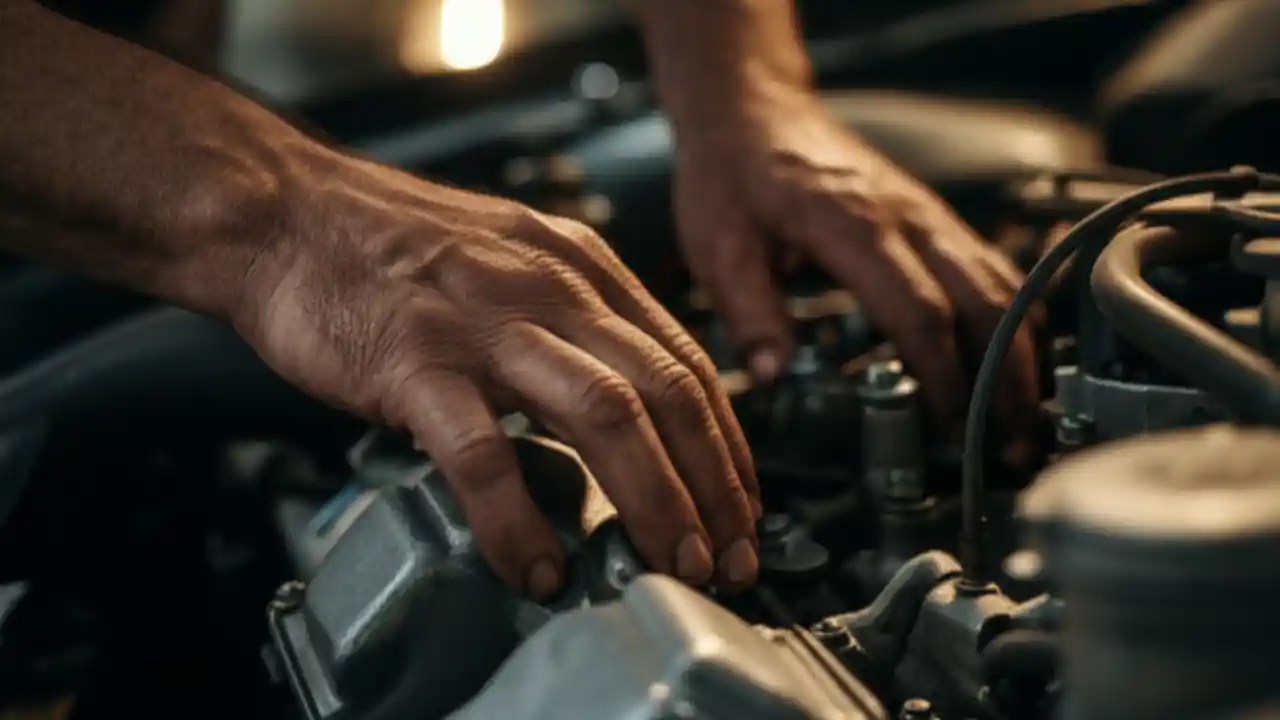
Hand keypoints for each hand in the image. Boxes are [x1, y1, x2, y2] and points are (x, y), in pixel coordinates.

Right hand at [233, 151, 760, 597]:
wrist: (287, 214)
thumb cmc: (397, 251)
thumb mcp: (517, 264)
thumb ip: (577, 327)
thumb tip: (634, 411)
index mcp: (582, 269)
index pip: (687, 364)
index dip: (726, 448)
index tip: (740, 509)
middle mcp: (549, 288)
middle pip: (666, 393)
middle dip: (711, 486)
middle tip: (727, 556)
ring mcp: (484, 323)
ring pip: (605, 416)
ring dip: (652, 500)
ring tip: (670, 564)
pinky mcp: (415, 361)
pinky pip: (483, 453)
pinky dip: (518, 519)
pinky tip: (535, 567)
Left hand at [672, 88, 1038, 447]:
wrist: (752, 112)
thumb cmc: (733, 175)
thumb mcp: (719, 244)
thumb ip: (749, 311)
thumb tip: (773, 375)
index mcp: (855, 225)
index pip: (921, 311)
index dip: (942, 376)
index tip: (946, 427)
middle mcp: (908, 217)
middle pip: (988, 301)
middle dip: (1005, 380)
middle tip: (1009, 445)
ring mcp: (928, 215)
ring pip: (1004, 286)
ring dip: (1019, 356)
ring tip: (1018, 422)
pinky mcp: (932, 220)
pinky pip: (992, 271)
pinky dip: (1011, 322)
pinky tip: (1007, 366)